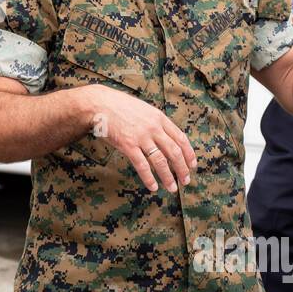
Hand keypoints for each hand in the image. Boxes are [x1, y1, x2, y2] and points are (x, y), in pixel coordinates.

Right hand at [81, 86, 197, 192]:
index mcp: (159, 118)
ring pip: (160, 161)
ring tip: (172, 188)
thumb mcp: (144, 109)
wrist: (99, 103)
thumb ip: (155, 122)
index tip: (192, 165)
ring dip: (168, 177)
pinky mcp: (128, 145)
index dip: (189, 154)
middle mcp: (153, 127)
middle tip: (185, 181)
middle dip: (182, 169)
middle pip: (174, 151)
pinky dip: (149, 178)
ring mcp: (141, 136)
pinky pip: (142, 165)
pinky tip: (153, 186)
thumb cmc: (120, 107)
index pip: (181, 138)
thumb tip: (165, 137)